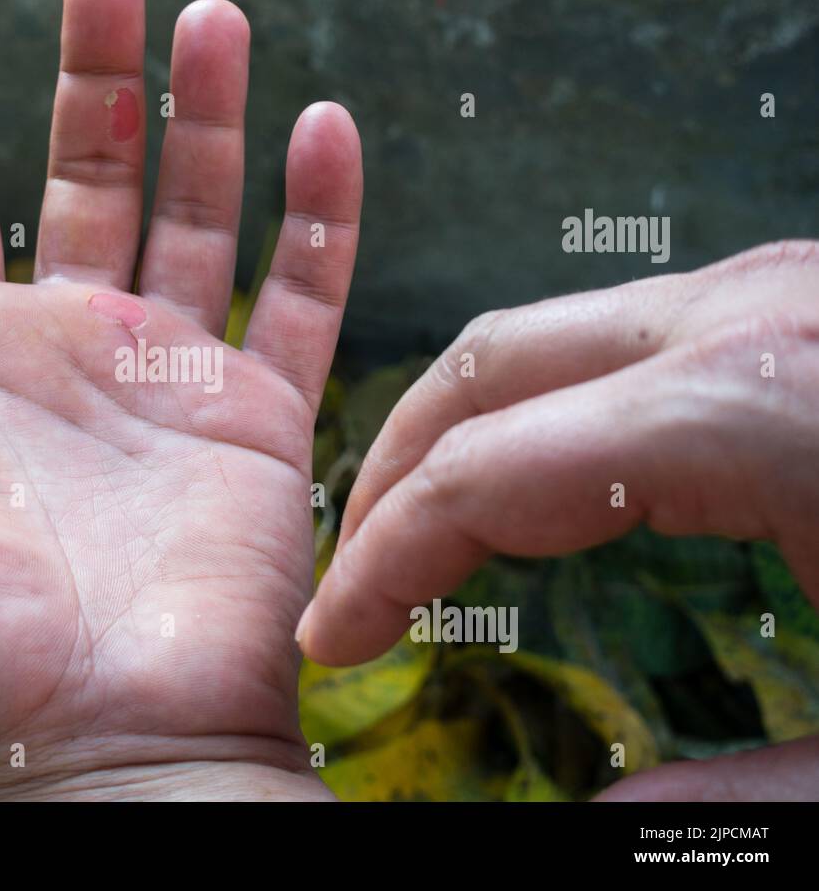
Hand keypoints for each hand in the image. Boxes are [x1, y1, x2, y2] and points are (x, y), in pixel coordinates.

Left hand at [0, 0, 361, 799]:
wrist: (88, 754)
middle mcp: (68, 353)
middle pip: (86, 178)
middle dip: (94, 76)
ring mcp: (169, 381)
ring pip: (198, 215)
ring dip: (207, 116)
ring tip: (214, 17)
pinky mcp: (259, 419)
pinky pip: (303, 296)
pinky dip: (319, 215)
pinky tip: (321, 125)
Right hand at [298, 240, 818, 798]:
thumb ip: (748, 797)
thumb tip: (611, 818)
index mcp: (748, 408)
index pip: (485, 475)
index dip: (382, 563)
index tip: (332, 639)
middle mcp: (738, 315)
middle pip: (480, 371)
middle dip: (388, 478)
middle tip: (356, 580)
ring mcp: (762, 287)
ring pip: (538, 337)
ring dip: (452, 432)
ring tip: (425, 534)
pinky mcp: (781, 295)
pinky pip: (607, 336)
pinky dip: (530, 406)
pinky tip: (538, 480)